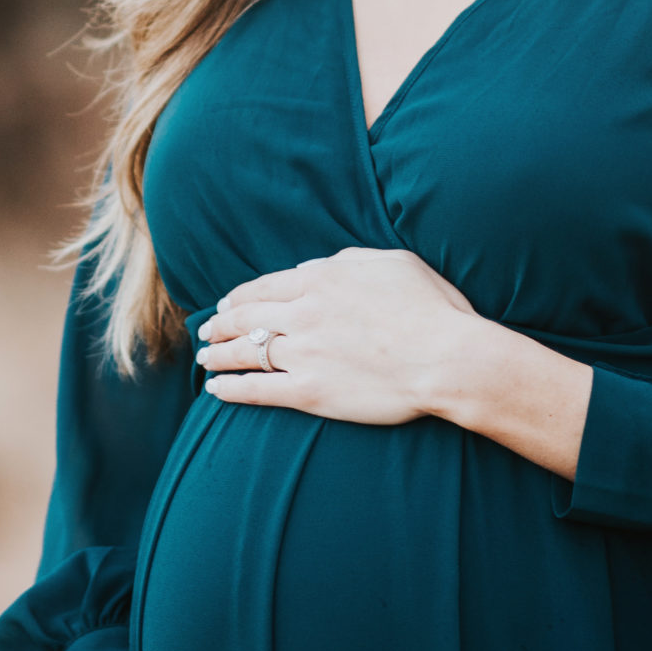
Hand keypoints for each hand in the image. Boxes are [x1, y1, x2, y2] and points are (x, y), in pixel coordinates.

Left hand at [198, 247, 475, 424]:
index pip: (265, 287)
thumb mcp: (393, 262)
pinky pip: (257, 389)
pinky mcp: (309, 390)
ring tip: (204, 359)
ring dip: (218, 354)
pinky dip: (231, 388)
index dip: (240, 297)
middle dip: (220, 325)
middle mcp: (303, 312)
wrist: (447, 357)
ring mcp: (303, 352)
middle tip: (207, 332)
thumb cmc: (432, 309)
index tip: (228, 305)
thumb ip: (351, 260)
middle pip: (246, 317)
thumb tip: (326, 266)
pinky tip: (216, 389)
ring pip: (245, 351)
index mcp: (321, 279)